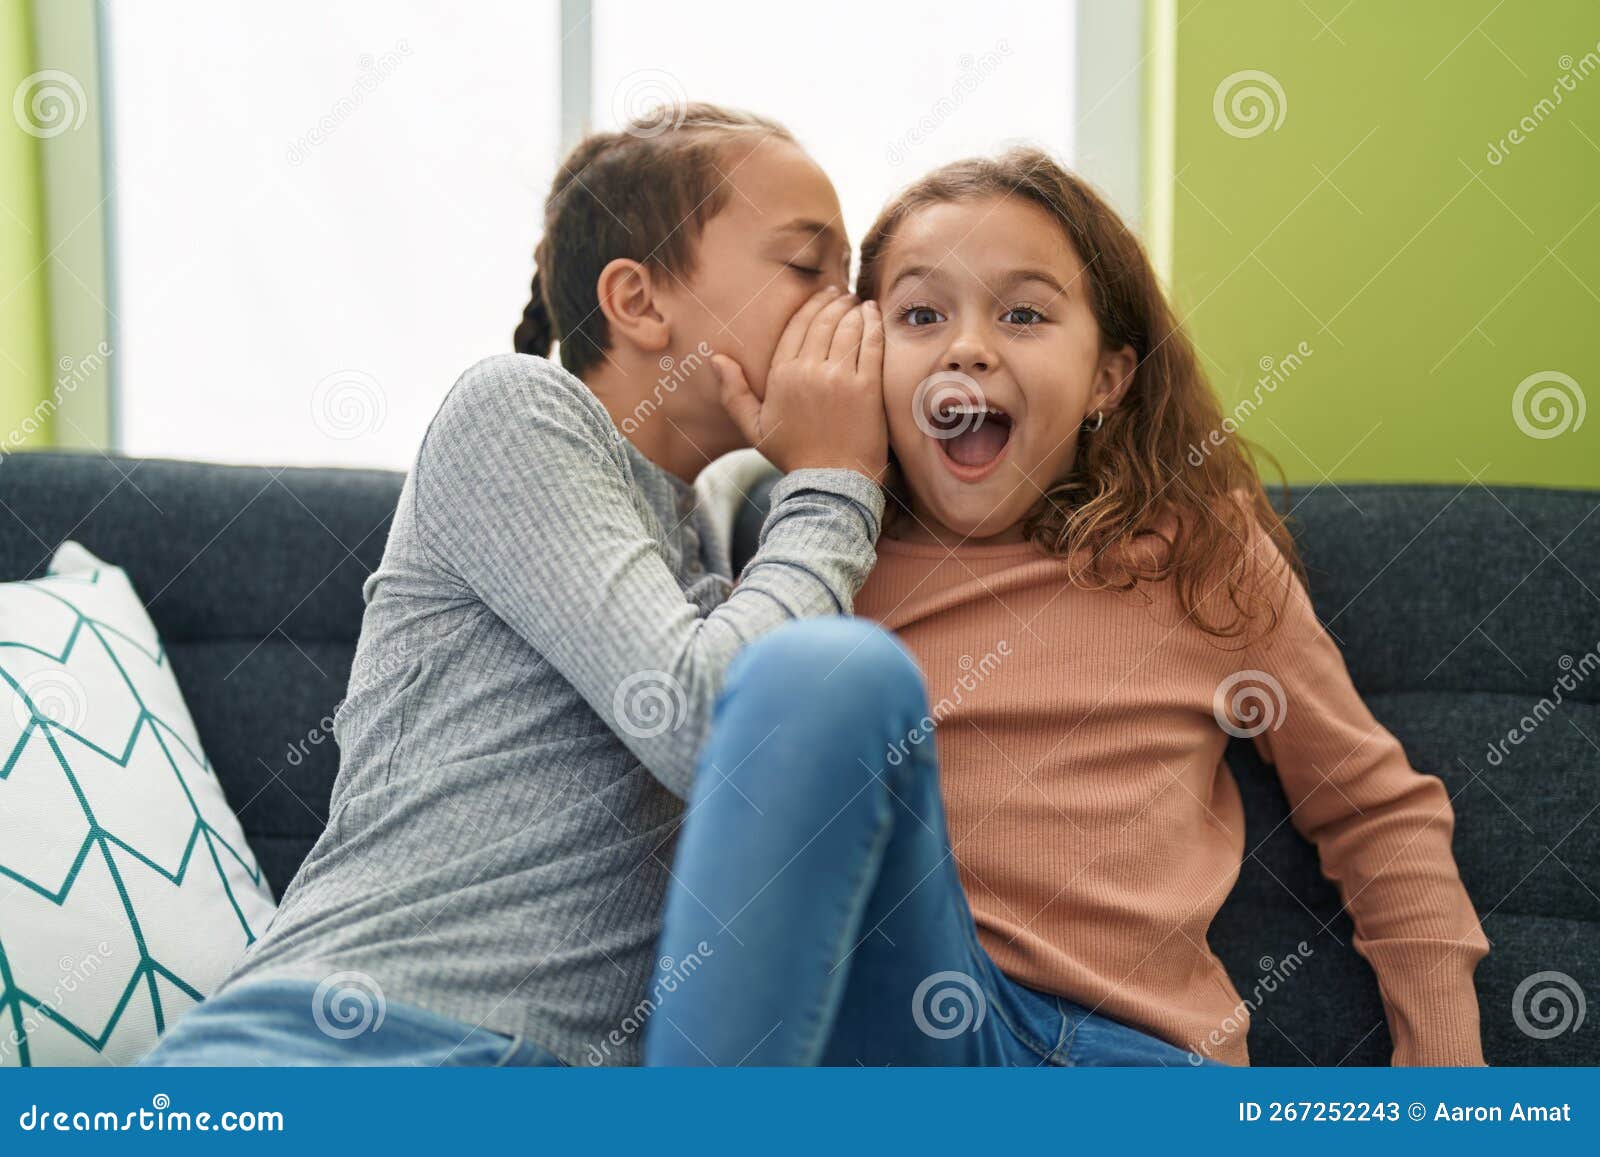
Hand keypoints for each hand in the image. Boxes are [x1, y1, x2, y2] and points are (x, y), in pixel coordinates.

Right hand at [713, 286, 887, 482]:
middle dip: (835, 302)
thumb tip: (716, 359)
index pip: (798, 326)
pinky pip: (870, 345)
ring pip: (847, 328)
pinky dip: (873, 325)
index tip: (823, 296)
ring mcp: (839, 379)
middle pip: (824, 322)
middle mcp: (809, 371)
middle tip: (843, 295)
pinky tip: (874, 315)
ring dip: (854, 310)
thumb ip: (734, 392)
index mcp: (782, 376)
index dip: (812, 306)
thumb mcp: (754, 427)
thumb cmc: (794, 455)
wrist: (830, 482)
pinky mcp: (867, 388)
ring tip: (859, 304)